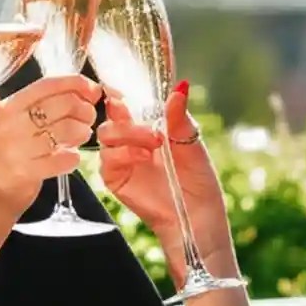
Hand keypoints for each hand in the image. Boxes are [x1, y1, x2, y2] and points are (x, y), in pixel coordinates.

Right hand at [0, 75, 100, 206]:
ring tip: (80, 135)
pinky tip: (70, 155)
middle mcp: (13, 123)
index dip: (75, 83)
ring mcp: (18, 148)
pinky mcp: (26, 172)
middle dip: (85, 109)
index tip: (92, 89)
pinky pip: (64, 160)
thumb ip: (50, 99)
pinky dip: (74, 156)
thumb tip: (91, 90)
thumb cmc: (12, 143)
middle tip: (87, 117)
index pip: (49, 85)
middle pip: (64, 105)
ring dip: (82, 131)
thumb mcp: (20, 115)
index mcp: (12, 103)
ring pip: (67, 130)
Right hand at [97, 82, 234, 272]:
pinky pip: (106, 159)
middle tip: (146, 121)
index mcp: (152, 127)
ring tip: (152, 143)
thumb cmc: (200, 184)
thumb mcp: (193, 146)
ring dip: (128, 132)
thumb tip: (180, 87)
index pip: (131, 102)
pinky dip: (122, 153)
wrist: (197, 221)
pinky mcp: (116, 178)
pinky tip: (142, 157)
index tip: (125, 85)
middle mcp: (134, 140)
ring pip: (106, 133)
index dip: (125, 92)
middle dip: (125, 111)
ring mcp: (123, 159)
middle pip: (113, 114)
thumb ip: (180, 119)